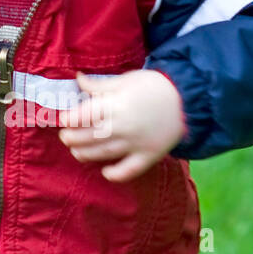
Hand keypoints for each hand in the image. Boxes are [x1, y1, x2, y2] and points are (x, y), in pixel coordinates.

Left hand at [56, 69, 186, 181]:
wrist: (189, 99)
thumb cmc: (155, 86)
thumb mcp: (126, 80)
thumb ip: (101, 85)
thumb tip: (78, 80)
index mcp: (117, 104)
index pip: (86, 115)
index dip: (71, 119)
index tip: (63, 120)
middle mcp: (124, 126)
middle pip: (91, 136)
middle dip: (73, 138)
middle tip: (65, 137)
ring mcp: (137, 143)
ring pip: (105, 153)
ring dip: (87, 154)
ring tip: (77, 152)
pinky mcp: (150, 155)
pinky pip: (131, 170)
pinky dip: (117, 174)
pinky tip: (106, 172)